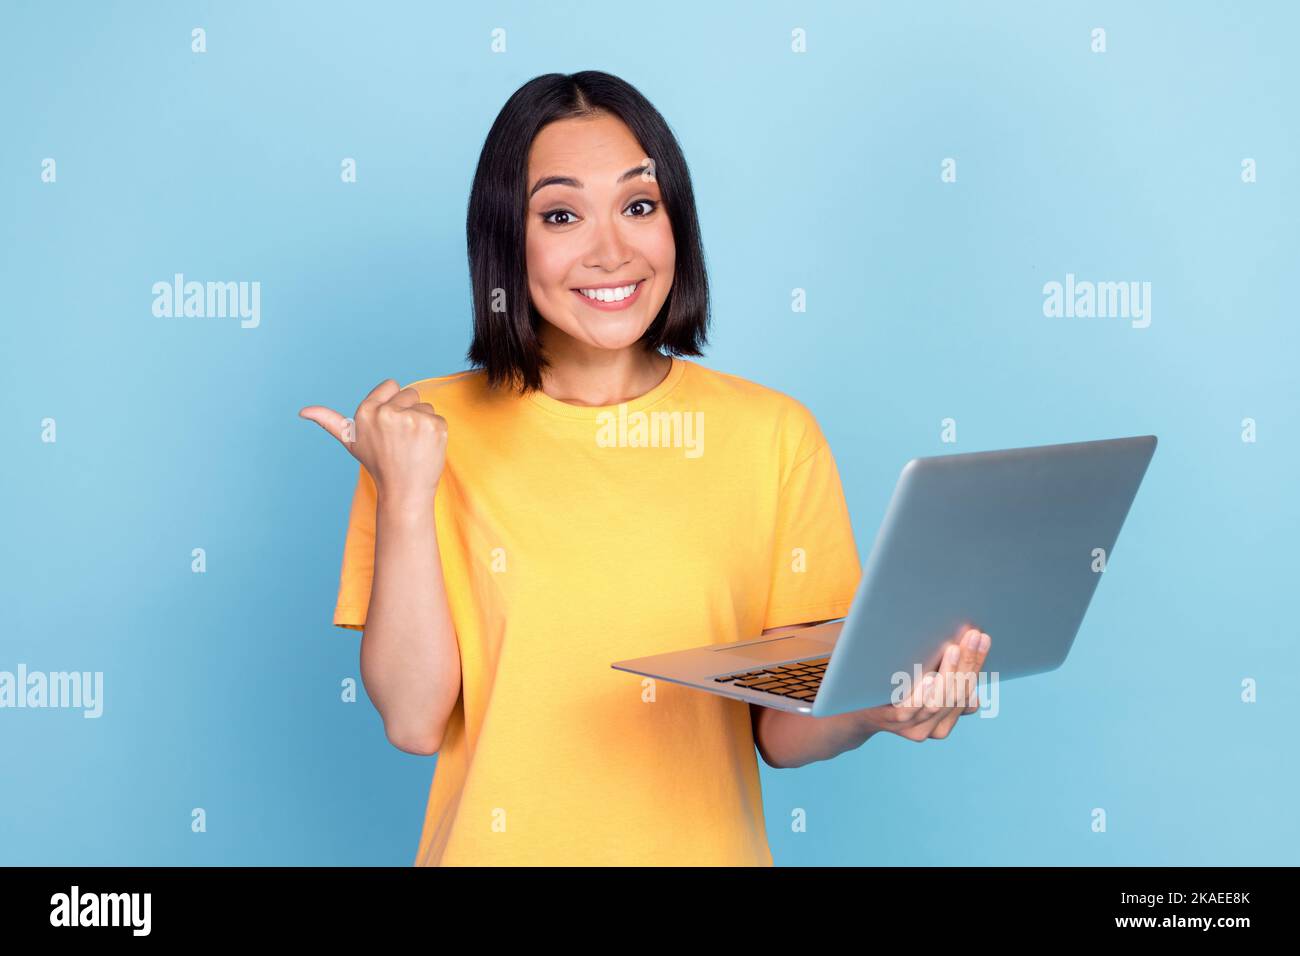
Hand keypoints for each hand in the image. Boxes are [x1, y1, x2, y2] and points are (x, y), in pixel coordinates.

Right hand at [299, 378, 447, 502]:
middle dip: (408, 412)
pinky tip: (425, 448)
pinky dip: (435, 432)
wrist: (404, 491)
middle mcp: (387, 412)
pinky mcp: (433, 426)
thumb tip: (302, 411)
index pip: (390, 385)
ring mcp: (412, 419)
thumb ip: (329, 421)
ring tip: (412, 444)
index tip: (390, 424)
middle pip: (410, 393)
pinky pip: (438, 417)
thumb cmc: (378, 464)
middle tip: (401, 438)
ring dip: (422, 422)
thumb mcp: (351, 441)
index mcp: (366, 411)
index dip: (393, 403)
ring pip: (425, 406)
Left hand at [854, 626, 990, 741]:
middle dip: (968, 663)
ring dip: (949, 673)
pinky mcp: (891, 721)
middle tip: (973, 635)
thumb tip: (973, 687)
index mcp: (944, 721)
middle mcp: (932, 728)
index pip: (967, 690)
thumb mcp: (919, 686)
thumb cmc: (888, 689)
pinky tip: (930, 677)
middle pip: (956, 694)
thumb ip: (944, 684)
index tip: (983, 637)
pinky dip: (924, 693)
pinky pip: (912, 709)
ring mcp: (912, 726)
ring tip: (954, 649)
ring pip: (939, 702)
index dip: (977, 664)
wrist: (850, 710)